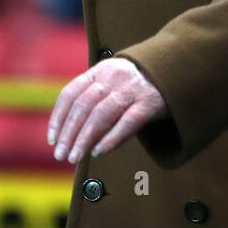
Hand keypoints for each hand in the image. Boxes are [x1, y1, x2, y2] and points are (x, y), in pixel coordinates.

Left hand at [48, 58, 167, 165]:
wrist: (175, 70)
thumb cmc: (137, 82)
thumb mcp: (112, 79)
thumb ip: (92, 97)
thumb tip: (67, 131)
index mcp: (101, 70)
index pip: (71, 93)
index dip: (58, 118)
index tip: (52, 139)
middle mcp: (114, 76)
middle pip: (83, 106)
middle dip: (69, 134)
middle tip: (61, 155)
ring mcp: (132, 88)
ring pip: (101, 114)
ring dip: (84, 139)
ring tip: (76, 157)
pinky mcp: (150, 102)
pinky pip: (127, 122)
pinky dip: (110, 139)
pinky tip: (99, 151)